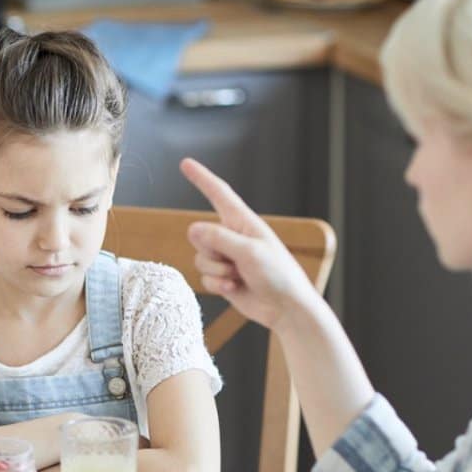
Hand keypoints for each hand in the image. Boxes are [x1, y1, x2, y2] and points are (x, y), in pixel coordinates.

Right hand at [180, 158, 319, 330]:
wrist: (286, 308)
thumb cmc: (278, 275)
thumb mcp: (249, 251)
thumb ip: (219, 238)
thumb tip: (192, 229)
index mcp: (243, 222)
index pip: (219, 193)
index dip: (201, 178)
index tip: (186, 163)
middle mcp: (232, 237)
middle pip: (199, 234)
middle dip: (211, 250)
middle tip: (235, 260)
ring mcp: (227, 258)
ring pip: (199, 259)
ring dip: (217, 271)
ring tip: (239, 276)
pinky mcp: (223, 277)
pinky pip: (204, 277)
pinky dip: (217, 285)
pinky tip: (236, 288)